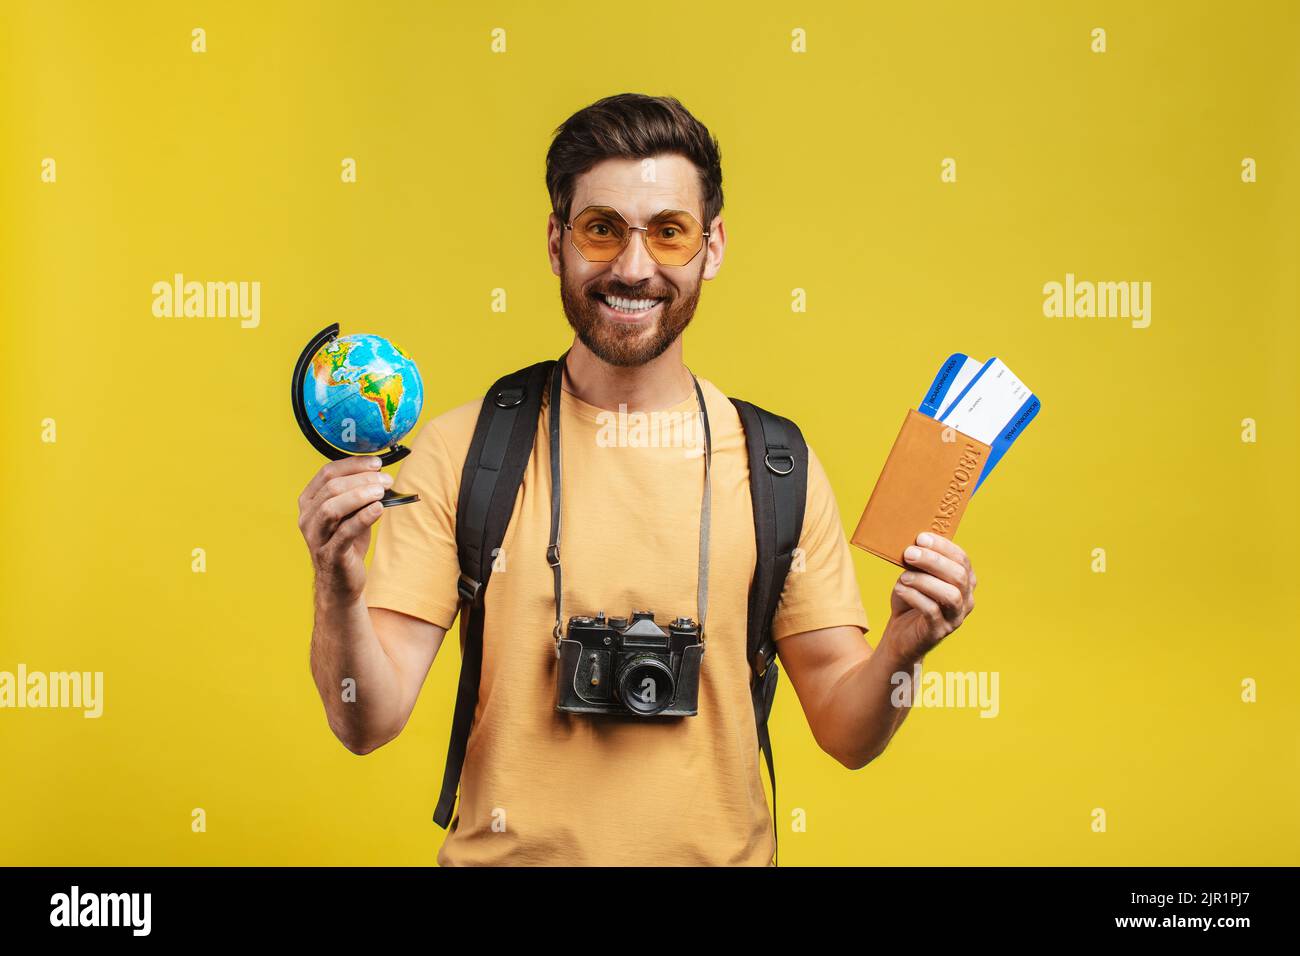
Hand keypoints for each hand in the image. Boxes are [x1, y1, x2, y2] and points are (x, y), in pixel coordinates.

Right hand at [297, 456, 392, 604]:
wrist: (340, 582)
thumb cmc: (346, 544)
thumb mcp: (351, 515)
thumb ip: (359, 495)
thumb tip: (380, 475)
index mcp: (309, 502)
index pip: (327, 472)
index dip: (353, 464)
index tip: (377, 463)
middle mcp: (308, 517)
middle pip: (331, 487)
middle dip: (362, 479)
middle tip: (386, 479)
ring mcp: (315, 536)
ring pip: (332, 507)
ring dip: (359, 495)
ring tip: (381, 491)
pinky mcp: (330, 554)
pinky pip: (344, 532)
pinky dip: (363, 517)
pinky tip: (379, 508)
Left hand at [882, 532, 976, 661]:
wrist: (900, 636)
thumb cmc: (910, 601)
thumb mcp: (914, 577)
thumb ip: (918, 563)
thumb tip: (911, 544)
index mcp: (964, 582)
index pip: (962, 559)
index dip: (943, 547)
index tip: (921, 538)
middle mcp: (966, 599)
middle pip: (958, 576)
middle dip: (933, 561)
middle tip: (909, 553)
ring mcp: (955, 617)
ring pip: (951, 595)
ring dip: (925, 580)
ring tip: (904, 576)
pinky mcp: (939, 632)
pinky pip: (932, 611)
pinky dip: (914, 596)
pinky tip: (900, 589)